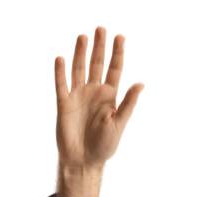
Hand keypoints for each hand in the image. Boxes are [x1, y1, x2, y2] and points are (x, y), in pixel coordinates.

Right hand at [55, 26, 143, 173]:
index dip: (117, 53)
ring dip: (80, 54)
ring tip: (83, 37)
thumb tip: (140, 84)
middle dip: (99, 47)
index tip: (120, 37)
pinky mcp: (64, 104)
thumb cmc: (104, 146)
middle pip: (97, 64)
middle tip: (101, 29)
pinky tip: (61, 58)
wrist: (83, 161)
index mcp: (110, 97)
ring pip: (79, 70)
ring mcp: (78, 96)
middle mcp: (94, 93)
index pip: (114, 69)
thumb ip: (128, 103)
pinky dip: (60, 72)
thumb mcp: (119, 124)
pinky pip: (61, 85)